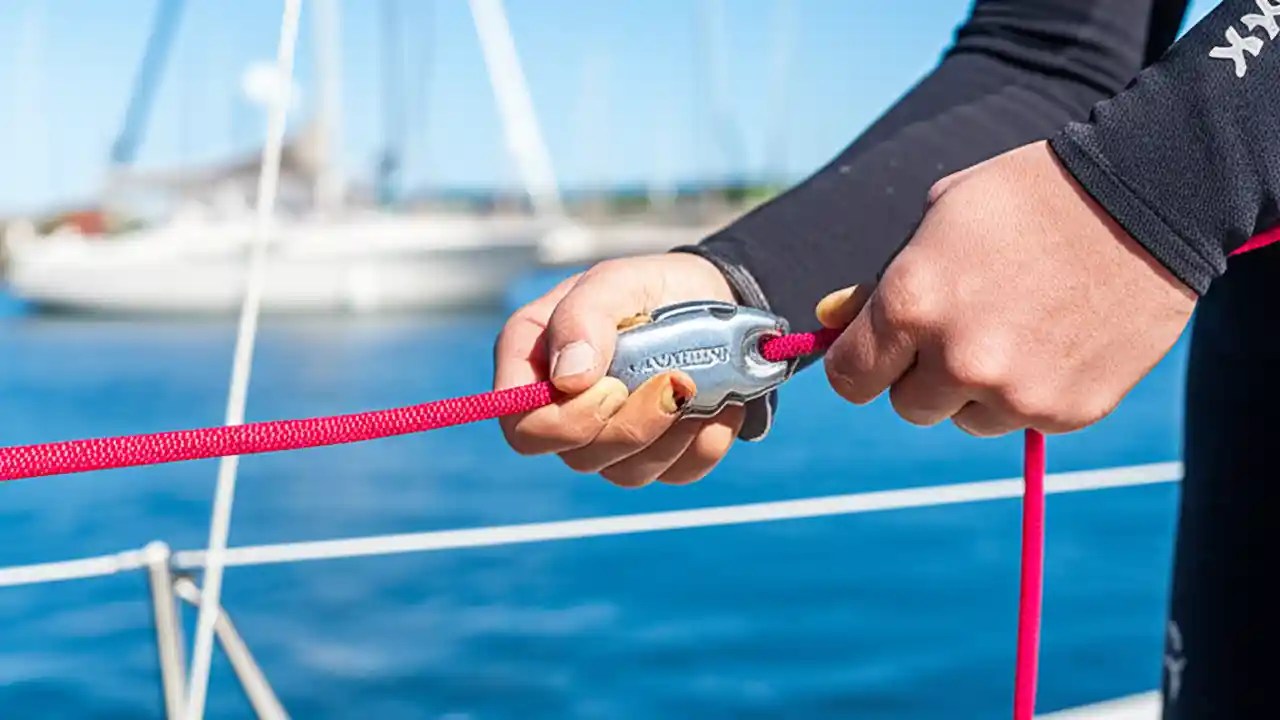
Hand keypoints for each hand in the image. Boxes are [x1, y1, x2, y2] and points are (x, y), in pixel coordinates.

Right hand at [494, 253, 743, 486]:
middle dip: (630, 425)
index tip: (612, 386)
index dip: (563, 421)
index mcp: (533, 363)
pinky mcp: (657, 456)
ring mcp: (608, 440)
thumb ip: (582, 317)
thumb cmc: (647, 288)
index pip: (522, 427)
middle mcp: (563, 410)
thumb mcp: (615, 282)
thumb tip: (569, 378)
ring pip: (627, 473)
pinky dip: (703, 439)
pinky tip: (714, 403)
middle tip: (671, 380)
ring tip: (693, 382)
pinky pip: (678, 472)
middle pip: (577, 456)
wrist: (709, 301)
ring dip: (670, 432)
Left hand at [820, 141, 1195, 435]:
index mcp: (911, 306)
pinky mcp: (1066, 413)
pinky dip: (1031, 393)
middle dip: (923, 375)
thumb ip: (879, 282)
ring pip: (967, 419)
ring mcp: (1015, 393)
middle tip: (963, 328)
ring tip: (1018, 327)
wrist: (1147, 199)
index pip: (850, 378)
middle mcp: (957, 360)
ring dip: (978, 389)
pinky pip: (1023, 421)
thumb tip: (828, 319)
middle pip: (908, 407)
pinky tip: (1057, 339)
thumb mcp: (939, 217)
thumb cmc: (1028, 197)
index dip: (861, 364)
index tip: (877, 355)